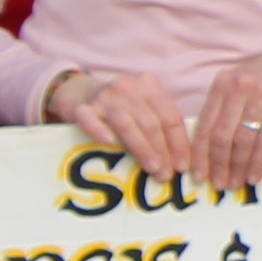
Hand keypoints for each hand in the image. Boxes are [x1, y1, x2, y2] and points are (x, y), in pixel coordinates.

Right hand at [50, 66, 191, 171]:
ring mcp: (104, 97)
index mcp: (149, 86)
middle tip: (166, 174)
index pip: (170, 116)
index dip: (179, 143)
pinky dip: (100, 132)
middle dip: (162, 151)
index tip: (182, 166)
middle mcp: (128, 87)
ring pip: (127, 124)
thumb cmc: (119, 108)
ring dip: (142, 149)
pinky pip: (91, 121)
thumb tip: (179, 161)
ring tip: (152, 169)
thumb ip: (160, 124)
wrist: (79, 93)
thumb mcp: (143, 107)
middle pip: (151, 122)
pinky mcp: (83, 108)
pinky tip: (110, 144)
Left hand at [187, 43, 261, 193]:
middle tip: (218, 184)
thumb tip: (210, 146)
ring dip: (236, 167)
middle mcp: (239, 87)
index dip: (199, 154)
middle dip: (217, 165)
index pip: (204, 124)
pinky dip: (258, 163)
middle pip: (220, 135)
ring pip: (242, 141)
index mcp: (224, 82)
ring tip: (235, 183)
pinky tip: (254, 176)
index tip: (198, 175)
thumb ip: (227, 105)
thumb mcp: (245, 81)